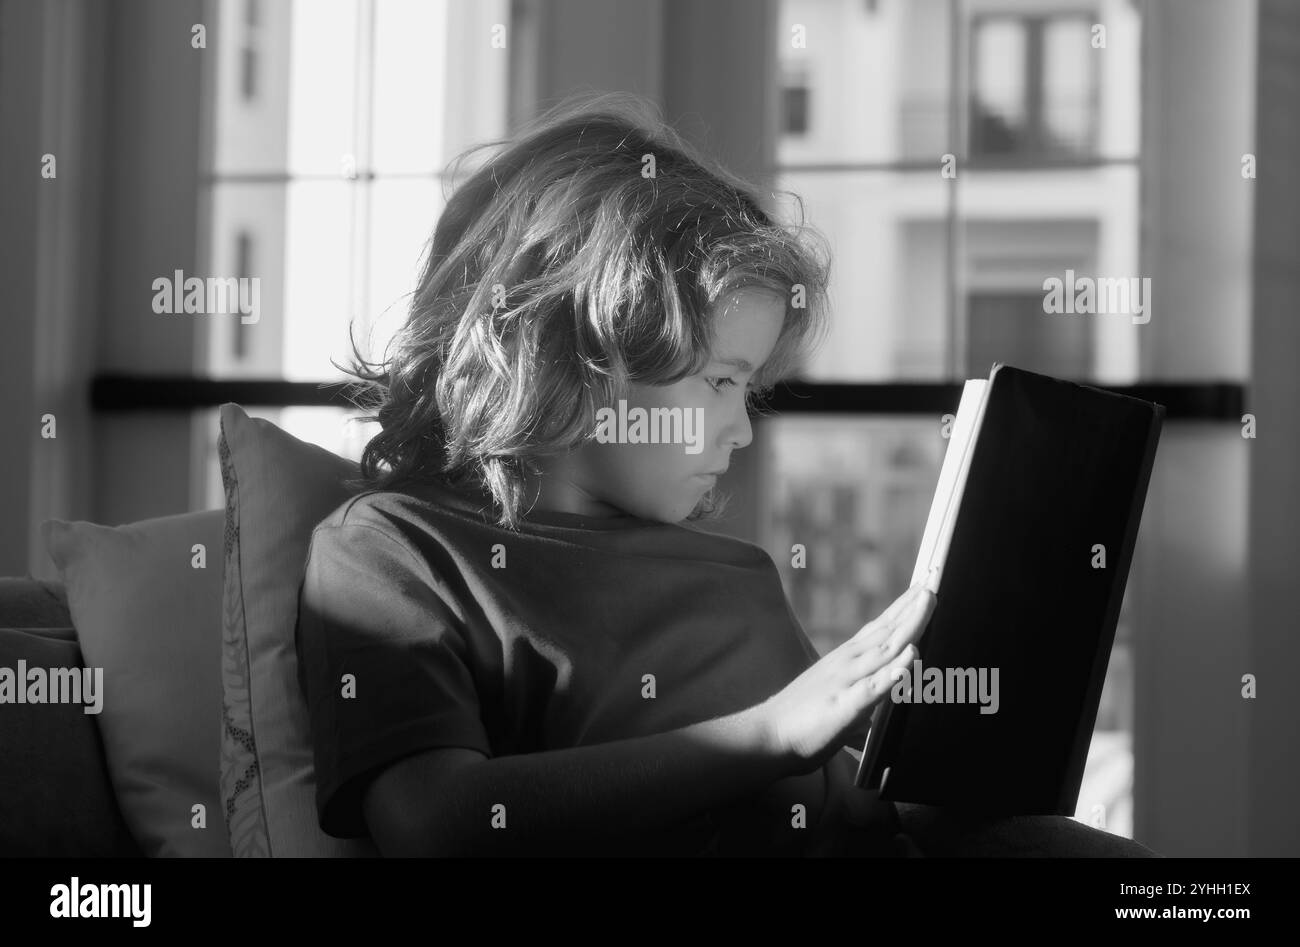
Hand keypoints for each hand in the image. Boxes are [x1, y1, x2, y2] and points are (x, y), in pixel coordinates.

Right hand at [758, 580, 937, 775]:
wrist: (768, 735)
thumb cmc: (802, 720)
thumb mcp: (839, 699)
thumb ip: (861, 699)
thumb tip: (875, 714)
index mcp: (847, 660)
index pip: (880, 627)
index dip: (903, 608)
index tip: (923, 588)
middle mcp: (848, 663)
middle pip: (887, 631)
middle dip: (913, 608)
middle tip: (933, 583)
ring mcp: (846, 681)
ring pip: (884, 650)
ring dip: (909, 626)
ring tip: (927, 603)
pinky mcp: (844, 706)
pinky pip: (873, 687)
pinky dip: (894, 670)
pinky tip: (910, 656)